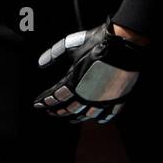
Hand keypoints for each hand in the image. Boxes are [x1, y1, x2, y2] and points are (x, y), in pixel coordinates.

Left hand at [33, 23, 148, 122]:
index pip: (55, 96)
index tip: (38, 104)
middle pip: (69, 108)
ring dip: (77, 117)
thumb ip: (54, 53)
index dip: (45, 101)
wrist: (124, 44)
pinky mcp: (117, 99)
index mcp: (74, 83)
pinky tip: (98, 120)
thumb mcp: (72, 44)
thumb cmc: (98, 42)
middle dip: (58, 111)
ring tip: (71, 119)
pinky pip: (108, 114)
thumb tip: (40, 62)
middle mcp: (86, 96)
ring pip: (87, 115)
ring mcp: (103, 99)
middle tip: (51, 112)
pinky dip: (102, 118)